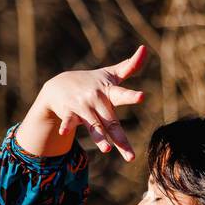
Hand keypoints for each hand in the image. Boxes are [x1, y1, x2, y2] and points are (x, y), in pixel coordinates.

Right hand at [35, 45, 147, 160]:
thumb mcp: (110, 74)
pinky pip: (68, 121)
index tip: (141, 96)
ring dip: (99, 138)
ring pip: (94, 126)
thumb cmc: (91, 81)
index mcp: (109, 92)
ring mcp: (82, 107)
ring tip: (107, 150)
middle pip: (111, 122)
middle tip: (131, 156)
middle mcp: (96, 99)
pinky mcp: (68, 113)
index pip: (122, 94)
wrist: (59, 85)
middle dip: (120, 139)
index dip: (131, 96)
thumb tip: (145, 48)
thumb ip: (130, 66)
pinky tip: (63, 132)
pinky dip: (66, 126)